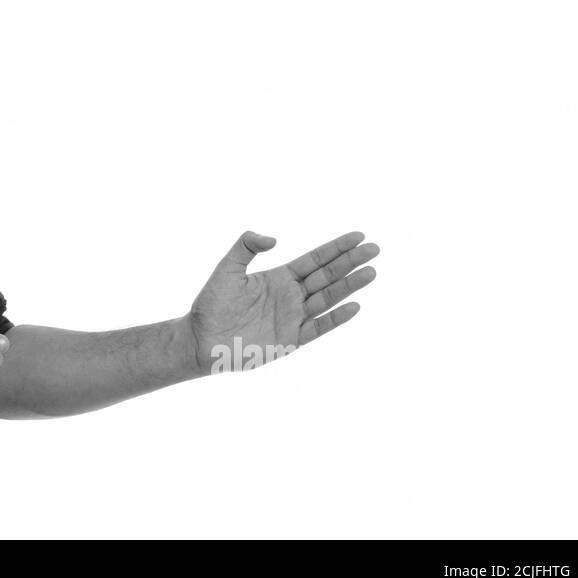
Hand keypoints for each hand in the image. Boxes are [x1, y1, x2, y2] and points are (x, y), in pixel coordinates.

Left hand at [185, 230, 378, 373]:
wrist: (202, 340)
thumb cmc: (211, 304)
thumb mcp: (227, 268)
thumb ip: (246, 246)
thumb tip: (274, 238)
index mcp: (278, 277)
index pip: (314, 259)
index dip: (336, 248)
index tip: (358, 236)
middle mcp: (290, 296)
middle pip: (327, 276)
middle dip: (351, 262)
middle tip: (375, 249)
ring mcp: (292, 318)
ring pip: (328, 298)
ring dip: (350, 286)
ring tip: (371, 272)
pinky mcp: (290, 340)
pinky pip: (318, 328)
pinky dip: (336, 318)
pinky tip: (355, 307)